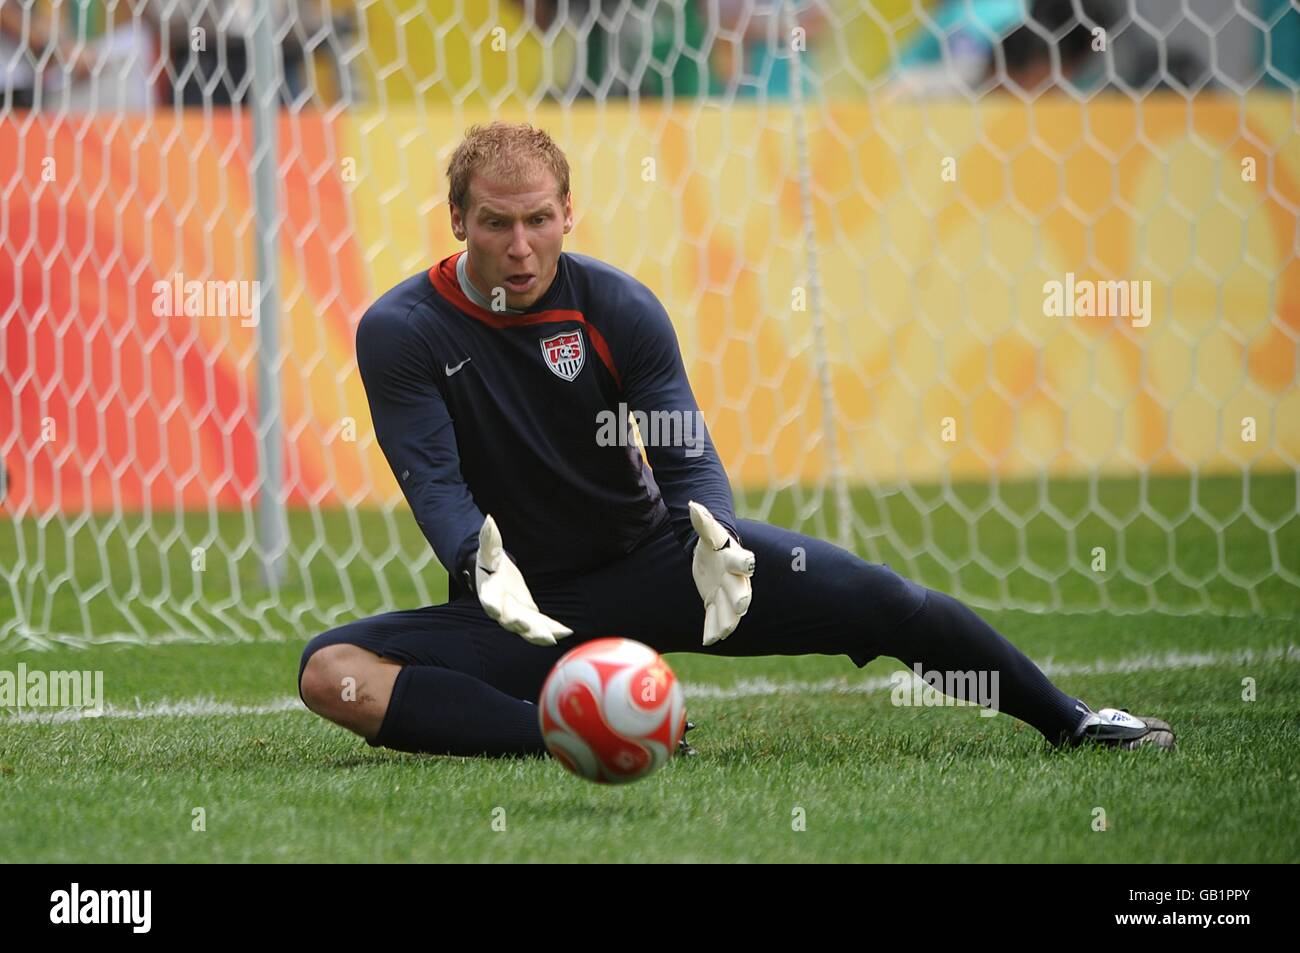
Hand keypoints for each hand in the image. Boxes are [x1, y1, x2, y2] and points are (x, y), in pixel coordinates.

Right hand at [475, 514, 572, 645]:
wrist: (492, 576)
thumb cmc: (489, 563)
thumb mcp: (488, 549)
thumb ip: (489, 537)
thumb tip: (489, 519)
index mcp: (488, 593)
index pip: (489, 601)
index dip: (493, 606)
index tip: (496, 610)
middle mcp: (500, 610)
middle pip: (510, 620)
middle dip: (522, 625)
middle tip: (536, 631)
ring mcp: (514, 616)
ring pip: (526, 629)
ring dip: (539, 635)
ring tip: (554, 637)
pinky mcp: (527, 618)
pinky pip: (538, 627)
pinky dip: (551, 630)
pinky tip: (565, 632)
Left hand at [689, 501, 754, 645]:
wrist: (715, 555)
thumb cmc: (713, 542)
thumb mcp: (707, 532)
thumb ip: (702, 521)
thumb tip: (693, 505)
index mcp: (735, 559)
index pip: (742, 561)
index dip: (745, 563)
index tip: (749, 564)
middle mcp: (736, 579)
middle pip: (741, 590)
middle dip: (741, 598)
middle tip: (741, 607)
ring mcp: (728, 594)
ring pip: (730, 610)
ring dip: (728, 621)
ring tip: (723, 632)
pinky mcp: (718, 604)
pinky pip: (716, 619)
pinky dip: (713, 629)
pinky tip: (708, 640)